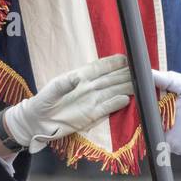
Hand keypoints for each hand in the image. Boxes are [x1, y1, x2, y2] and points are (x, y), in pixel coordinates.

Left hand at [4, 55, 131, 152]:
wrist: (38, 122)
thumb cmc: (43, 102)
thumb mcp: (50, 91)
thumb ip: (63, 84)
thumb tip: (77, 78)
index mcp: (81, 77)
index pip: (100, 68)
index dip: (113, 63)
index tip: (127, 58)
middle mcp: (90, 87)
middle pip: (111, 79)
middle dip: (127, 74)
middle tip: (142, 70)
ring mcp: (92, 101)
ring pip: (113, 91)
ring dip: (126, 87)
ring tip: (140, 83)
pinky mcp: (92, 115)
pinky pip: (107, 108)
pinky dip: (116, 104)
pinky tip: (126, 99)